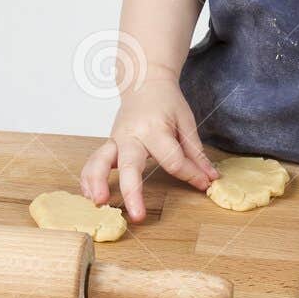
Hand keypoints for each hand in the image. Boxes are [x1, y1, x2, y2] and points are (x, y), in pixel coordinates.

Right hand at [79, 74, 219, 222]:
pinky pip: (93, 162)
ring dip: (97, 183)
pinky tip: (89, 196)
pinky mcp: (108, 144)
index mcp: (154, 128)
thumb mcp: (186, 122)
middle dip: (132, 192)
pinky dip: (88, 179)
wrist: (144, 81)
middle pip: (130, 165)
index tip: (204, 184)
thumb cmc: (167, 102)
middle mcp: (131, 135)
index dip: (191, 175)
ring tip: (99, 204)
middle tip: (137, 216)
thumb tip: (210, 178)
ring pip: (100, 162)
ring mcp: (116, 140)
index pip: (173, 160)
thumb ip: (196, 152)